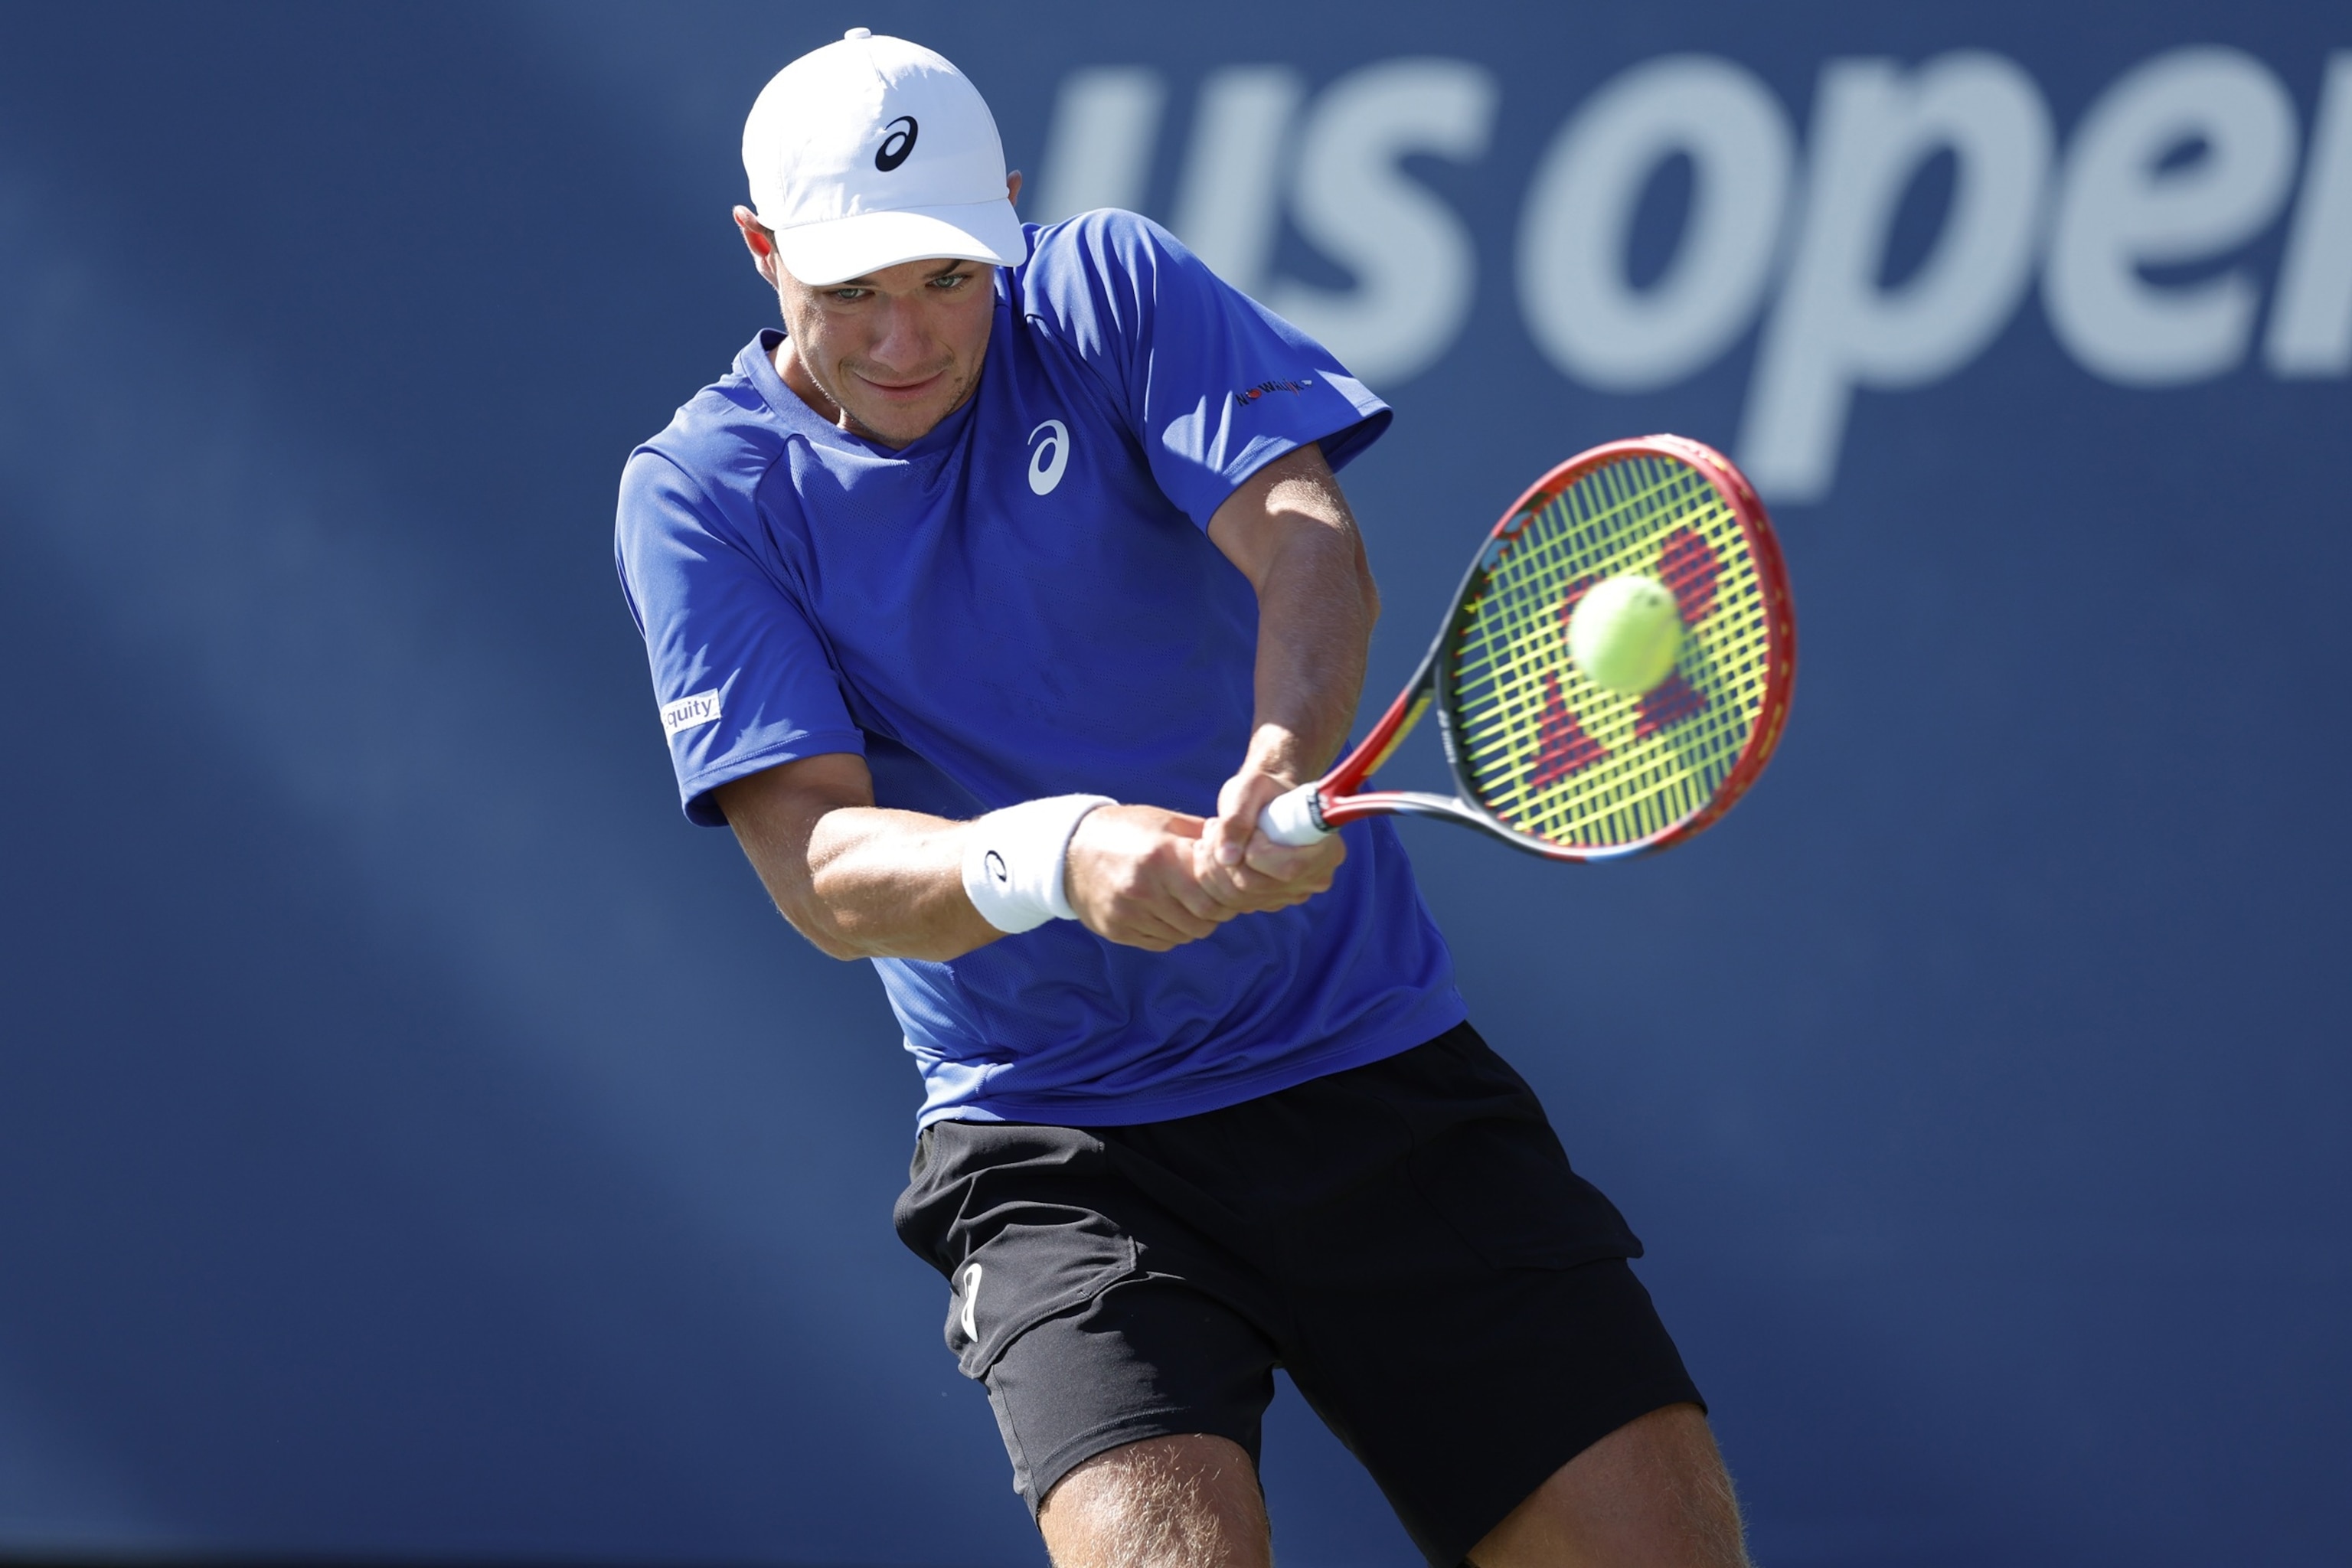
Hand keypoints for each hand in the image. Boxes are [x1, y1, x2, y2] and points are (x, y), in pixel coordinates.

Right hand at [1064, 805, 1238, 951]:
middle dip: (1217, 912)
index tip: (1230, 887)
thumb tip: (1246, 847)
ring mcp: (1129, 912)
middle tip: (1216, 900)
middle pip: (1204, 918)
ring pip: (1185, 934)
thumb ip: (1204, 836)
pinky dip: (1173, 932)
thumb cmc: (1126, 831)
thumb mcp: (1165, 822)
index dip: (1230, 893)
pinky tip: (1167, 914)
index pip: (1216, 891)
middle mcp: (1145, 887)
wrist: (1069, 851)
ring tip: (1189, 904)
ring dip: (1196, 923)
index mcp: (1162, 855)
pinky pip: (1163, 943)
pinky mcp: (1117, 930)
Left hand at [1197, 768, 1345, 913]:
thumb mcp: (1250, 787)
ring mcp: (1293, 895)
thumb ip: (1237, 818)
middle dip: (1226, 856)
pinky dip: (1214, 878)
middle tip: (1216, 826)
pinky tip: (1219, 851)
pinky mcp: (1270, 903)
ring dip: (1214, 865)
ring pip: (1239, 897)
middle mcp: (1316, 879)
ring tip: (1215, 834)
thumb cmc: (1265, 789)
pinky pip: (1232, 902)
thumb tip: (1227, 858)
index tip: (1250, 827)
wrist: (1267, 801)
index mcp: (1328, 849)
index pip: (1288, 868)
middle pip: (1257, 885)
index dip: (1256, 851)